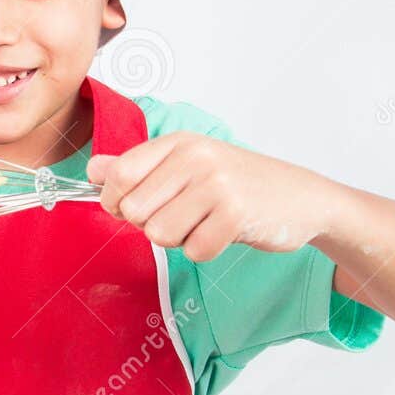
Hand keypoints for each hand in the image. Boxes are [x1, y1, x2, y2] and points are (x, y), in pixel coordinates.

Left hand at [86, 132, 338, 260]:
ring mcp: (217, 185)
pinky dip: (206, 249)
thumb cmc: (240, 183)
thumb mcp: (187, 165)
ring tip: (204, 223)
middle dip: (151, 224)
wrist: (302, 198)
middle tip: (182, 216)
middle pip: (134, 211)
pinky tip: (225, 232)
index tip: (133, 207)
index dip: (115, 201)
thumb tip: (92, 170)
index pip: (119, 175)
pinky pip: (194, 250)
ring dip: (179, 239)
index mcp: (179, 143)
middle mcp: (196, 158)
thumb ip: (138, 167)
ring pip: (160, 234)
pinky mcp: (236, 215)